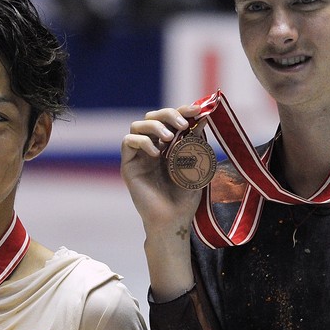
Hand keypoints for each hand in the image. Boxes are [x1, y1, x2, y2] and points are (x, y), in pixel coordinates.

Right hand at [120, 105, 206, 299]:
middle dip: (168, 114)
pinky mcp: (128, 166)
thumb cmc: (186, 197)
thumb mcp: (197, 166)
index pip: (172, 119)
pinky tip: (156, 153)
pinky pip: (128, 142)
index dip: (184, 110)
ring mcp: (139, 156)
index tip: (198, 110)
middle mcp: (152, 147)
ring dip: (155, 126)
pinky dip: (142, 141)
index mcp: (169, 145)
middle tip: (183, 124)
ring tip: (169, 137)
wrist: (173, 219)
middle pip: (152, 117)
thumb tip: (202, 119)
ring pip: (137, 125)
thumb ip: (197, 143)